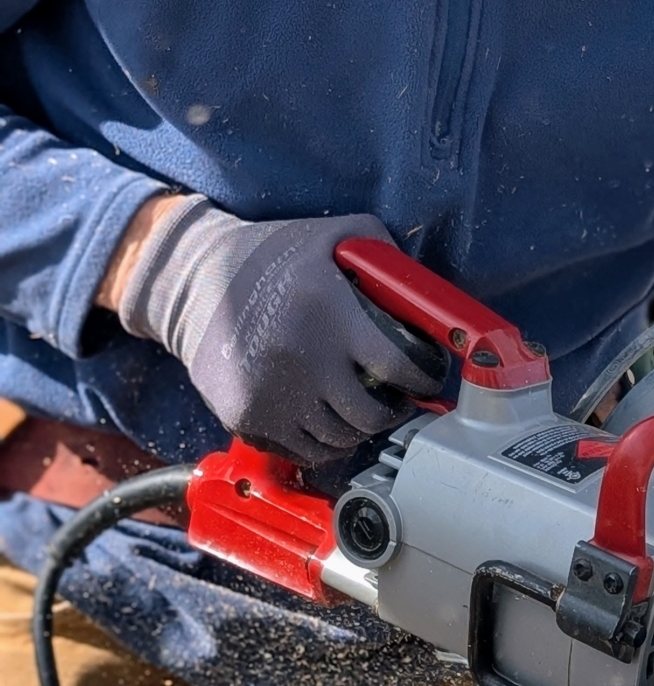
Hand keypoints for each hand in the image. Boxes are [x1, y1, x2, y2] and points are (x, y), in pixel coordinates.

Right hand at [117, 200, 443, 464]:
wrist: (192, 280)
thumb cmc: (271, 257)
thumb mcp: (332, 235)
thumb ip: (385, 254)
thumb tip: (429, 293)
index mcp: (327, 311)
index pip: (398, 366)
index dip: (422, 379)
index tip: (427, 379)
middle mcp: (299, 358)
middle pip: (372, 414)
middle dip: (394, 409)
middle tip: (397, 397)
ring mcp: (269, 393)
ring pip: (339, 439)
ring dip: (359, 428)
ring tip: (363, 406)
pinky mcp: (246, 416)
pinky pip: (302, 450)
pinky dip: (323, 442)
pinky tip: (327, 418)